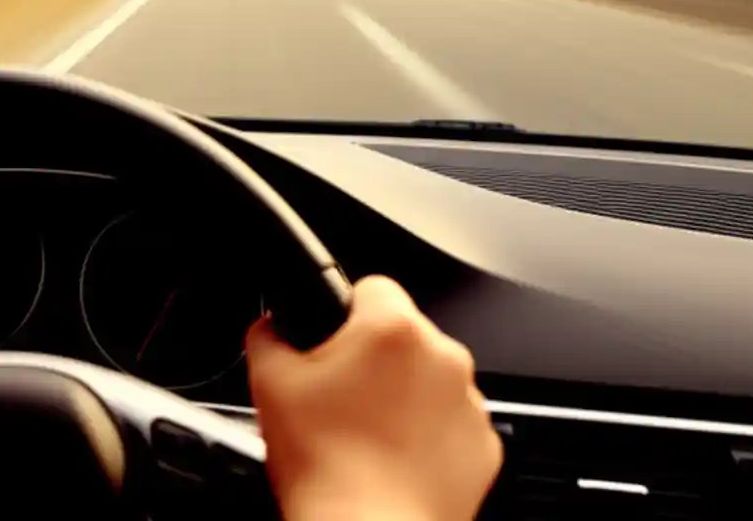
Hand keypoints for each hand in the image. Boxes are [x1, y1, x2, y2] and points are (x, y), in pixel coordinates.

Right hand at [247, 275, 501, 520]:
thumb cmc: (326, 465)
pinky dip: (428, 434)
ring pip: (430, 379)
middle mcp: (444, 357)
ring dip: (403, 395)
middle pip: (403, 335)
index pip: (372, 287)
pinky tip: (393, 458)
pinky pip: (451, 423)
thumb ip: (268, 334)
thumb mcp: (270, 384)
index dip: (344, 315)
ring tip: (365, 434)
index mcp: (393, 330)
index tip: (331, 345)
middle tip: (340, 399)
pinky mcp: (484, 444)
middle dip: (374, 358)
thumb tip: (271, 326)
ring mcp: (470, 403)